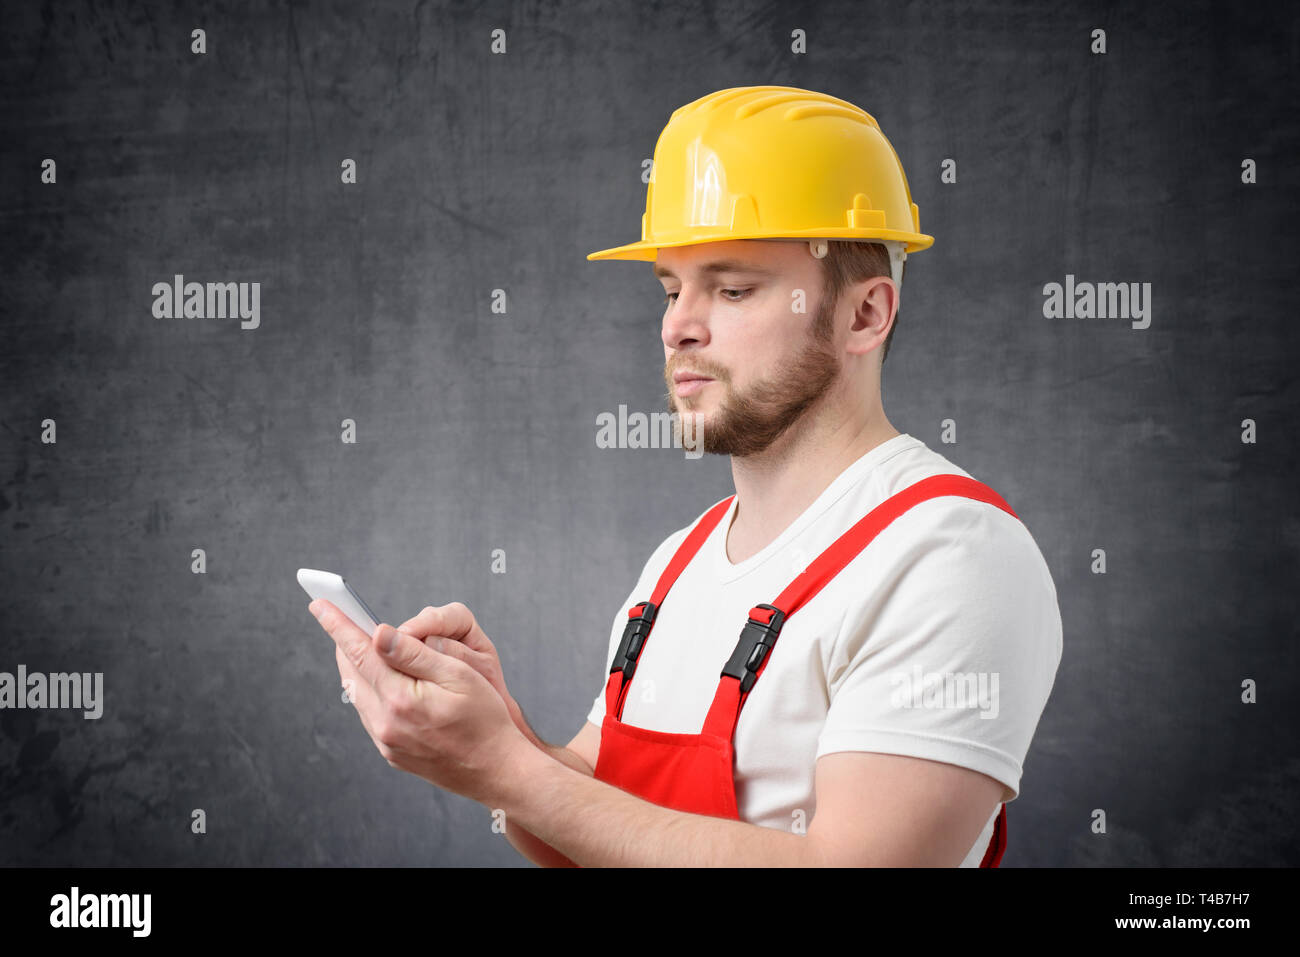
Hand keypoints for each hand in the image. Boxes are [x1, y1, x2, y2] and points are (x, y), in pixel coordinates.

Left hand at [309, 599, 526, 803]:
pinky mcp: (391, 753)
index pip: (360, 652)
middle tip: (343, 619)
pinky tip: (383, 681)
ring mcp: (386, 742)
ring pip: (357, 694)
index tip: (320, 605)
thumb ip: (416, 653)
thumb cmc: (485, 718)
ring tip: (365, 647)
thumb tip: (379, 634)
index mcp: (401, 699)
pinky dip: (369, 690)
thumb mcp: (459, 675)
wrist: (496, 770)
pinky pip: (369, 714)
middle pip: (351, 673)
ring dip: (358, 668)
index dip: (339, 625)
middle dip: (345, 644)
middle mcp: (386, 723)